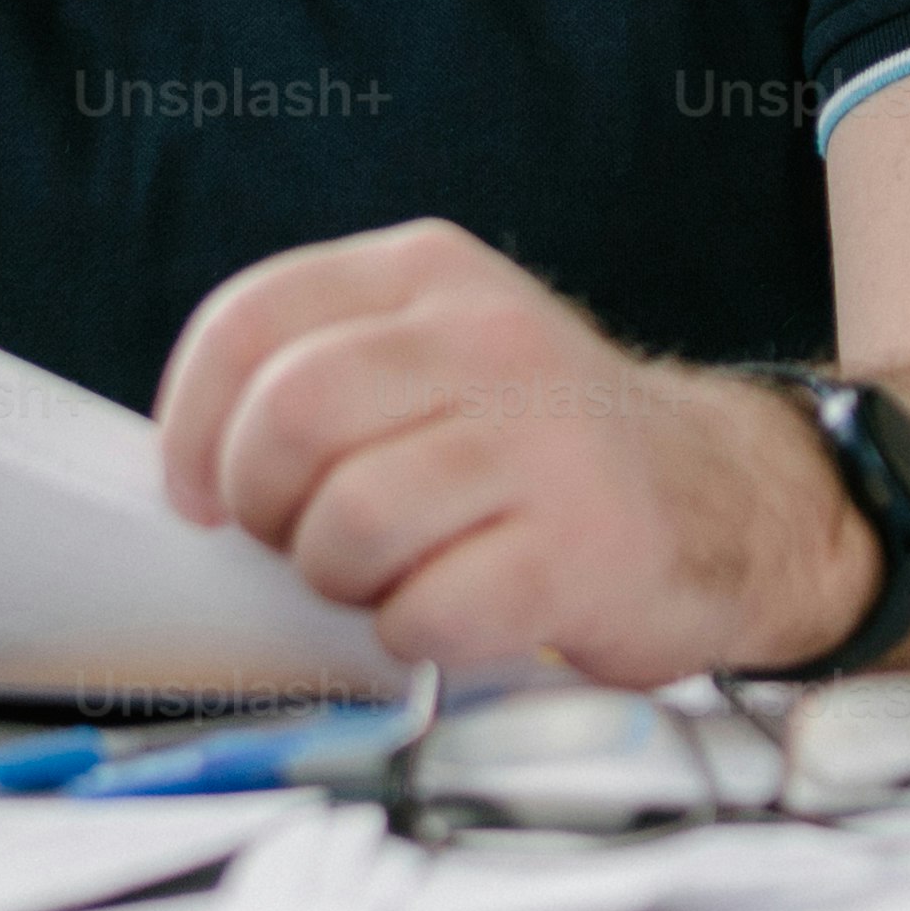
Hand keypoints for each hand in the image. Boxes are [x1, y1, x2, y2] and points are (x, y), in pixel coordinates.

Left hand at [152, 218, 869, 684]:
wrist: (721, 498)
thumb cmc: (539, 447)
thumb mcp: (438, 357)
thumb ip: (325, 374)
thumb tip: (188, 470)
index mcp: (426, 274)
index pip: (251, 321)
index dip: (193, 423)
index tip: (198, 494)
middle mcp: (485, 336)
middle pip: (289, 419)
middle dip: (264, 509)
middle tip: (299, 543)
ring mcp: (541, 440)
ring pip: (349, 520)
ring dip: (339, 579)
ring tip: (384, 578)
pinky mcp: (580, 548)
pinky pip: (426, 611)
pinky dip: (411, 636)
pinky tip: (451, 614)